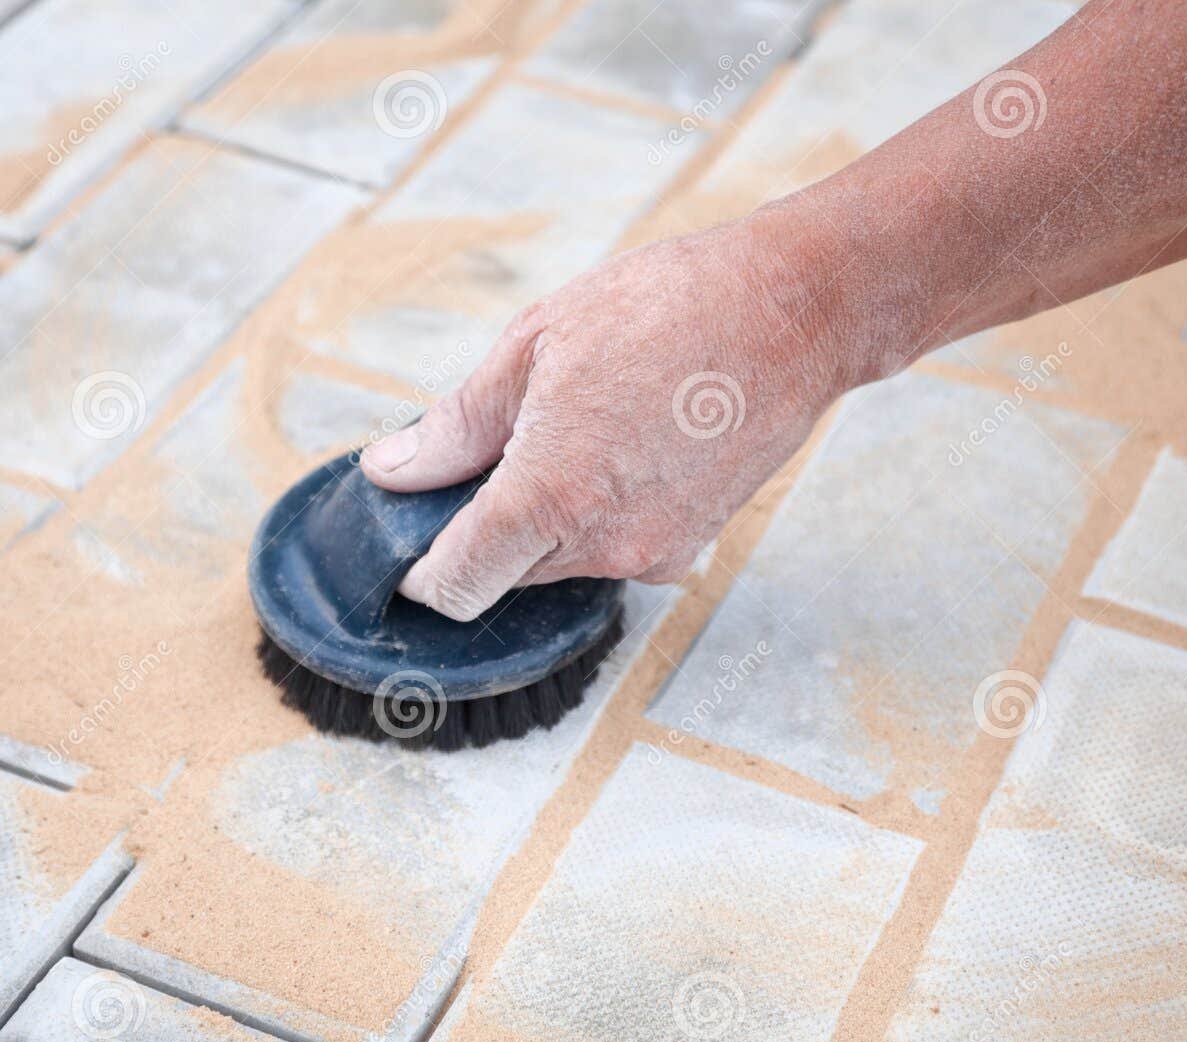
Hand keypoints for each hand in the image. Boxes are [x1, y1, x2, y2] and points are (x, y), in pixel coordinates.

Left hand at [359, 217, 845, 621]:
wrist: (794, 313)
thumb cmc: (669, 309)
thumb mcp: (534, 345)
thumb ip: (456, 426)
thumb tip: (392, 471)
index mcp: (548, 495)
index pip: (455, 586)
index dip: (421, 572)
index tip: (412, 541)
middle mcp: (601, 545)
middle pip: (504, 574)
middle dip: (483, 529)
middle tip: (494, 448)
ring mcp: (653, 553)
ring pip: (560, 561)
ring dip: (546, 515)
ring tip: (577, 424)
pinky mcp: (691, 546)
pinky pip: (615, 547)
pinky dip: (599, 512)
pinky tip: (622, 442)